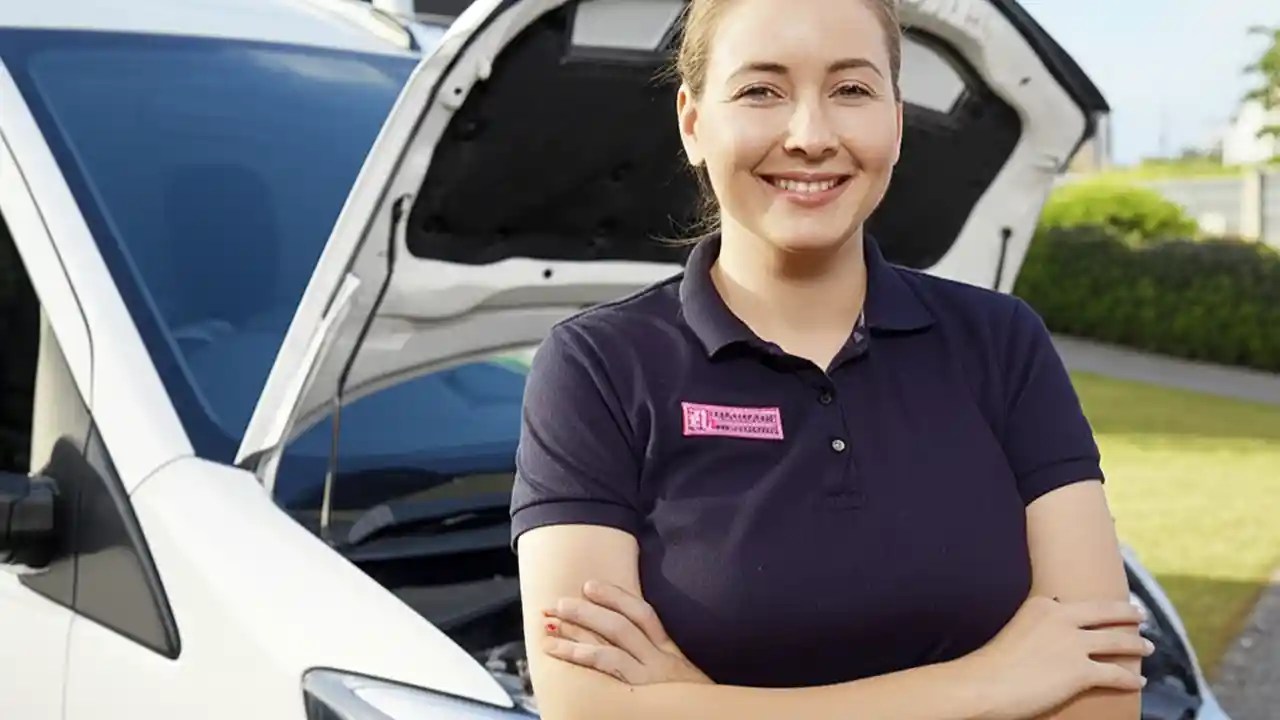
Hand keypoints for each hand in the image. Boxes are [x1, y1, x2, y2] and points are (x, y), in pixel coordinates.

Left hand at [540, 580, 712, 685]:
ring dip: (578, 629)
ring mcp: (652, 675)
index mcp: (671, 653)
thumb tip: (630, 654)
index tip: (589, 585)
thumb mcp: (683, 683)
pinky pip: (610, 666)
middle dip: (587, 609)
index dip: (616, 596)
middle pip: (621, 623)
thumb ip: (661, 665)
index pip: (643, 614)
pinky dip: (585, 655)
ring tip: (551, 624)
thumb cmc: (695, 708)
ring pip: (612, 640)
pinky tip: (563, 651)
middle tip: (557, 602)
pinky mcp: (643, 691)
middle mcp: (662, 659)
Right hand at [964, 595, 1152, 719]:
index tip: (1110, 607)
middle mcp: (1062, 618)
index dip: (1100, 606)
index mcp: (1043, 605)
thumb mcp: (1017, 629)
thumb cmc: (992, 663)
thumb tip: (1052, 641)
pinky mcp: (1081, 672)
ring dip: (1136, 645)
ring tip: (1148, 647)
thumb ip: (1037, 628)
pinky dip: (1131, 679)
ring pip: (1117, 642)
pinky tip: (1140, 682)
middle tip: (1140, 615)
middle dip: (1127, 614)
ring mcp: (1074, 644)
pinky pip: (1115, 674)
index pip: (1078, 604)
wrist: (986, 683)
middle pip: (1105, 613)